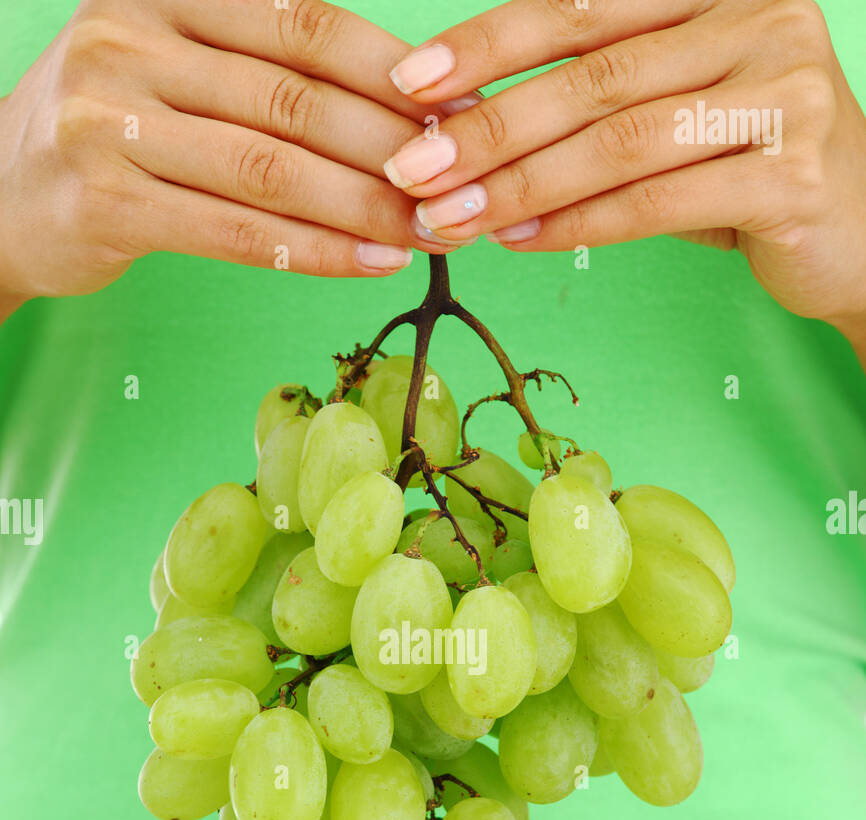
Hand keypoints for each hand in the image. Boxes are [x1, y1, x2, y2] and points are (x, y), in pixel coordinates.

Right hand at [0, 0, 469, 310]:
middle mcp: (130, 39)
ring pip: (270, 168)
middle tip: (459, 185)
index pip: (301, 23)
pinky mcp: (106, 202)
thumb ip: (263, 62)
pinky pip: (235, 232)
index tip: (457, 111)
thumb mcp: (176, 60)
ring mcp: (110, 120)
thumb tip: (407, 94)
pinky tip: (373, 263)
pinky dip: (314, 251)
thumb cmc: (119, 130)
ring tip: (429, 233)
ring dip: (364, 207)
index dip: (388, 69)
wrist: (6, 194)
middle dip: (391, 147)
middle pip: (294, 97)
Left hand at [383, 0, 865, 353]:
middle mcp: (760, 19)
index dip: (490, 43)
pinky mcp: (793, 174)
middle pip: (595, 74)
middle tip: (414, 168)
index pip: (582, 5)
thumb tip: (463, 124)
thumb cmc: (747, 169)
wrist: (859, 234)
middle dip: (490, 125)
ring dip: (523, 184)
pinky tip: (520, 241)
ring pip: (623, 141)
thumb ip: (595, 102)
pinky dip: (580, 225)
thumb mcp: (674, 114)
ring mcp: (785, 93)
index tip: (411, 83)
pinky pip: (660, 202)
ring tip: (453, 217)